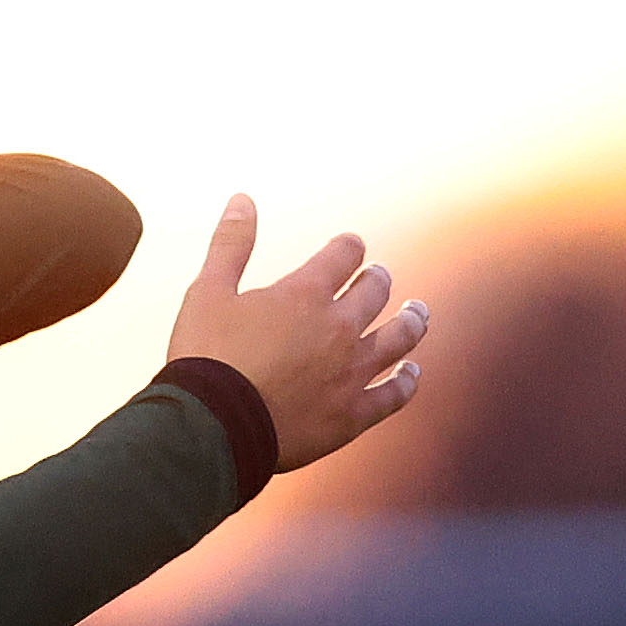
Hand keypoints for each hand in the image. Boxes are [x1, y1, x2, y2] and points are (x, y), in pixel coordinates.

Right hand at [165, 194, 426, 471]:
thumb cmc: (206, 358)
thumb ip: (230, 244)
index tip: (350, 246)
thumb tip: (242, 198)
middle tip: (378, 278)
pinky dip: (406, 381)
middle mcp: (338, 328)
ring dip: (411, 321)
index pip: (343, 255)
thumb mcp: (208, 291)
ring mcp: (351, 373)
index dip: (348, 247)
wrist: (214, 427)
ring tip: (418, 313)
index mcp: (305, 294)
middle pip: (375, 292)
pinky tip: (412, 373)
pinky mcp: (352, 415)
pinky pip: (393, 395)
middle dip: (377, 280)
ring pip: (398, 338)